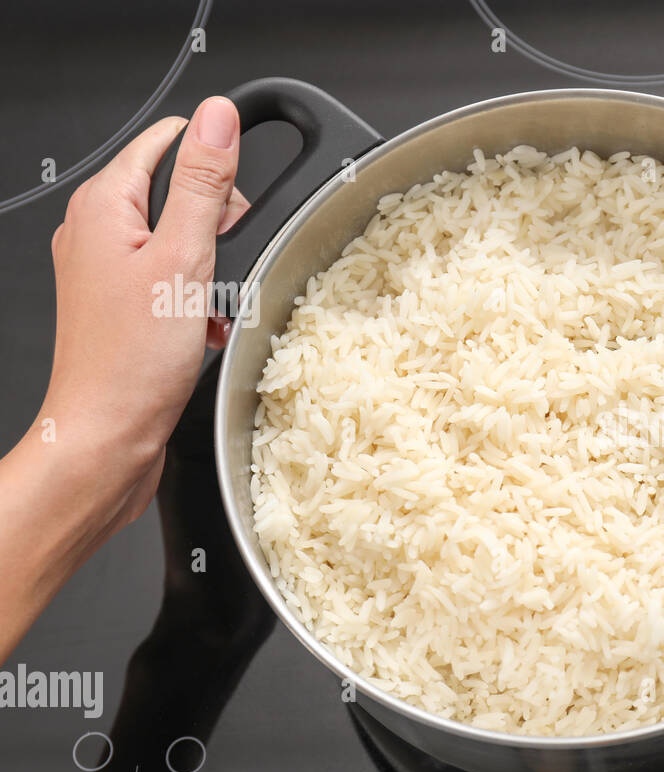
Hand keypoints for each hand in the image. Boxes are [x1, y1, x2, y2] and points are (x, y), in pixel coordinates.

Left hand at [0, 96, 246, 660]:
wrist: (107, 438)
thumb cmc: (132, 362)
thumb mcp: (183, 260)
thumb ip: (202, 183)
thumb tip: (219, 117)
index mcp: (103, 206)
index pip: (166, 140)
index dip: (213, 158)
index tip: (242, 190)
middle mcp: (96, 233)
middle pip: (176, 190)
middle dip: (217, 222)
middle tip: (225, 261)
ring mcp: (106, 271)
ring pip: (180, 241)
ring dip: (212, 268)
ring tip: (214, 303)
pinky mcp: (122, 308)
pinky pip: (173, 282)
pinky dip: (198, 299)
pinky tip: (206, 328)